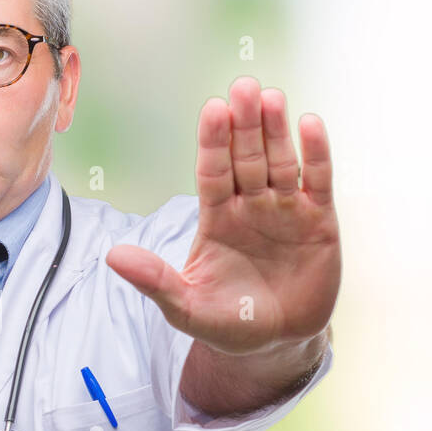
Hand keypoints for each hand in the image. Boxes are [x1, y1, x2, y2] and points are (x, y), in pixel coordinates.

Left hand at [106, 76, 340, 355]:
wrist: (278, 343)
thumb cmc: (228, 323)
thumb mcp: (186, 308)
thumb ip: (154, 281)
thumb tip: (112, 257)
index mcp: (216, 218)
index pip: (212, 172)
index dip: (212, 142)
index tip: (212, 110)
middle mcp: (250, 205)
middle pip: (246, 158)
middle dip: (244, 124)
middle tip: (243, 87)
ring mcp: (285, 210)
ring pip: (279, 161)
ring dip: (276, 131)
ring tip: (271, 98)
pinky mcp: (319, 220)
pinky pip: (316, 181)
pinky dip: (315, 155)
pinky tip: (310, 124)